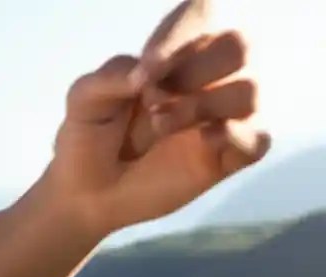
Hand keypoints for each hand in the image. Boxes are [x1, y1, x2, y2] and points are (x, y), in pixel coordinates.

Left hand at [48, 0, 270, 235]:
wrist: (85, 192)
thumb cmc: (88, 137)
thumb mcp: (84, 99)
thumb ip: (110, 75)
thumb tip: (145, 74)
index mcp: (178, 53)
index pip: (204, 13)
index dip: (181, 32)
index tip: (146, 69)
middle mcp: (210, 77)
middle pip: (238, 46)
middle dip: (192, 71)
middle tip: (152, 101)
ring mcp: (223, 116)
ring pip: (249, 90)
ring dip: (200, 105)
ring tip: (160, 125)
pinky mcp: (229, 156)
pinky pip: (258, 139)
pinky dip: (238, 136)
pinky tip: (205, 140)